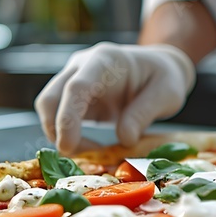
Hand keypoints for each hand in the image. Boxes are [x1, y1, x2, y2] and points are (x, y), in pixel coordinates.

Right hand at [35, 42, 195, 153]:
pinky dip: (66, 135)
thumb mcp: (167, 93)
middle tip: (85, 156)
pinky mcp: (72, 95)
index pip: (77, 87)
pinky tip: (89, 147)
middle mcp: (82, 66)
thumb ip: (145, 113)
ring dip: (60, 135)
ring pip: (48, 108)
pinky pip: (56, 115)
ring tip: (93, 151)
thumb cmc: (164, 77)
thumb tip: (124, 139)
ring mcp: (73, 78)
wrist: (158, 67)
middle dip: (57, 131)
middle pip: (50, 98)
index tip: (68, 146)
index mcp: (105, 60)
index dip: (67, 117)